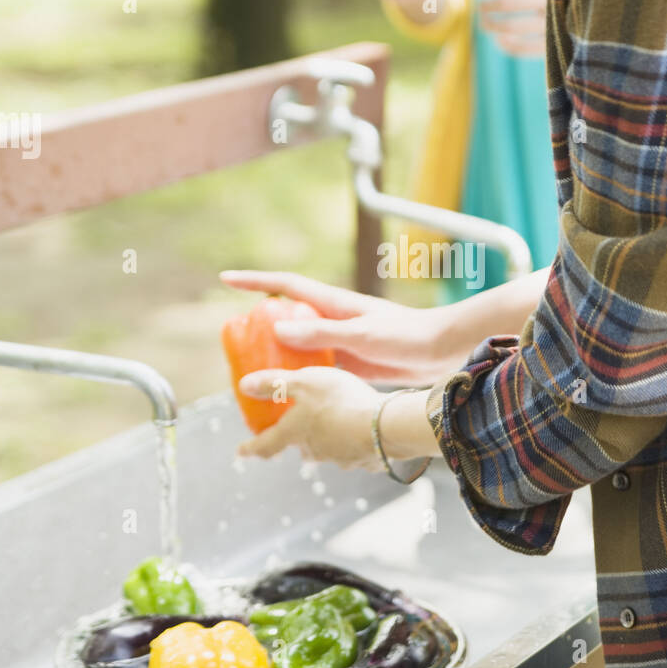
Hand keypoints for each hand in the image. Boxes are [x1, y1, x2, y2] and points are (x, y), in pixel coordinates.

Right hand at [219, 270, 468, 384]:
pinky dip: (298, 373)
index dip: (255, 282)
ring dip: (276, 352)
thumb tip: (279, 328)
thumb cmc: (407, 337)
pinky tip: (286, 389)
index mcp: (334, 304)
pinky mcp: (350, 361)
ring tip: (250, 369)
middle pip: (286, 315)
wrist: (441, 351)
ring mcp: (341, 340)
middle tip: (232, 338)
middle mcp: (333, 319)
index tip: (226, 278)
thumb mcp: (362, 335)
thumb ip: (323, 333)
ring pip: (298, 343)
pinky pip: (315, 365)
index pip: (286, 286)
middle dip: (258, 321)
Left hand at [235, 366, 383, 464]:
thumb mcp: (304, 382)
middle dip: (298, 440)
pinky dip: (353, 441)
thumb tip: (243, 386)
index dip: (251, 448)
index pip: (266, 446)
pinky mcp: (365, 459)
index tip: (240, 452)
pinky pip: (354, 450)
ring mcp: (341, 458)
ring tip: (336, 422)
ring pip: (328, 450)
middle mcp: (315, 451)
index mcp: (295, 434)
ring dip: (328, 439)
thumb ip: (275, 383)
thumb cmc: (339, 400)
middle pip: (301, 448)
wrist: (385, 425)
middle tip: (298, 430)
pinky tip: (364, 428)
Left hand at [466, 0, 551, 57]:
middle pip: (508, 3)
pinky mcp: (558, 45)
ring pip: (512, 28)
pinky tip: (500, 40)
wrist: (612, 6)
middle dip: (487, 6)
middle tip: (478, 6)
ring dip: (492, 26)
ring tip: (484, 23)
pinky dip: (507, 45)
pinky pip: (523, 49)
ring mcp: (556, 25)